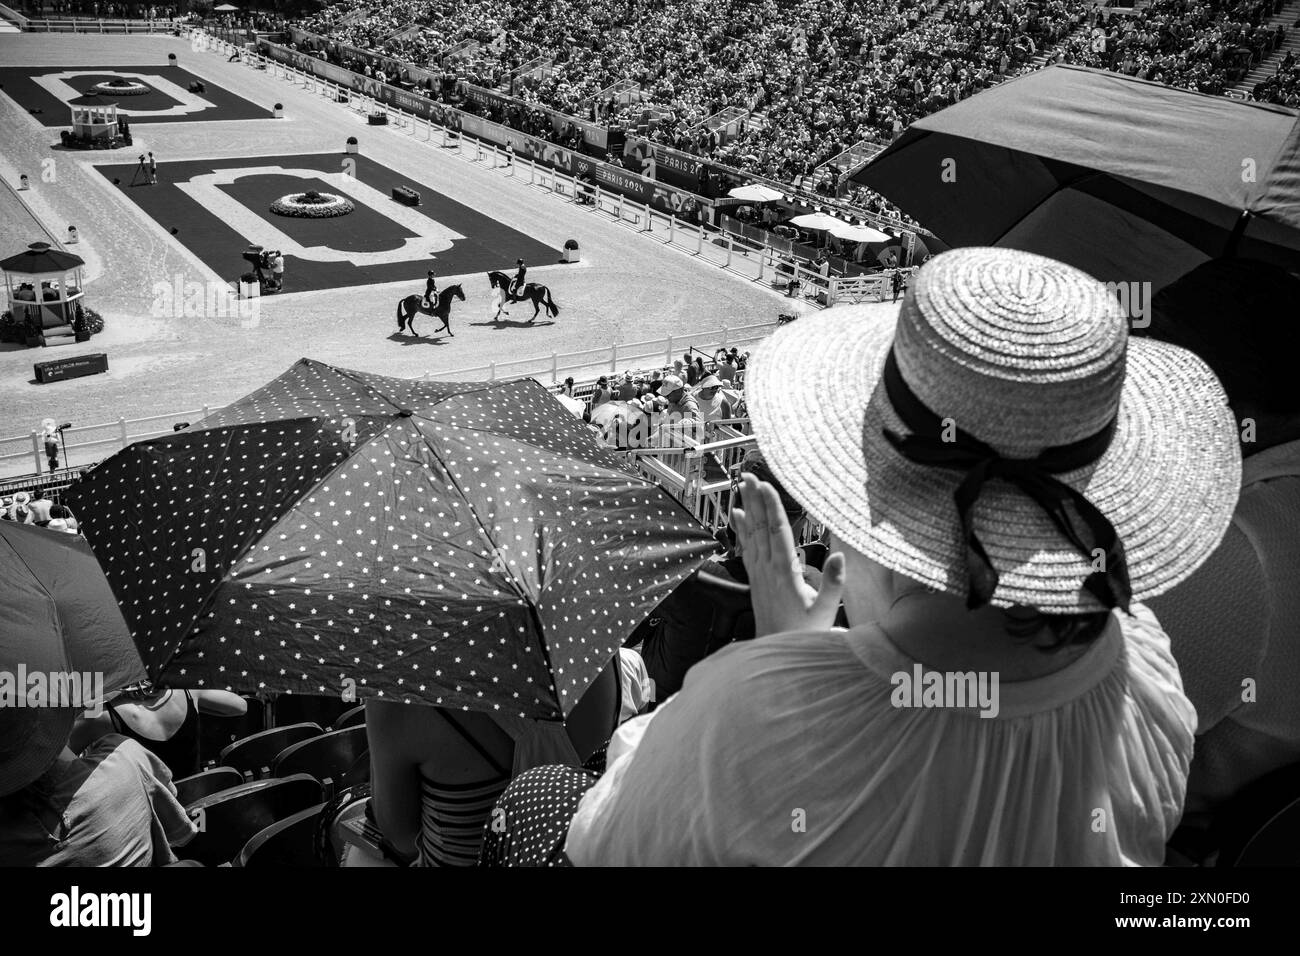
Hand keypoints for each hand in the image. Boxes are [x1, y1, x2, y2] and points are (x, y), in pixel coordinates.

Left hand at [732, 473, 844, 636]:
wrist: (777, 651)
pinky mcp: (755, 578)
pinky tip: (736, 516)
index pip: (777, 531)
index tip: (765, 486)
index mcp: (784, 572)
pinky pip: (746, 547)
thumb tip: (841, 556)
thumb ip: (833, 583)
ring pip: (751, 534)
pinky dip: (741, 530)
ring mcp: (759, 573)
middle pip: (760, 526)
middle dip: (754, 499)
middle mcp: (767, 568)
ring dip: (746, 508)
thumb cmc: (803, 633)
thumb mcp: (825, 610)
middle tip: (748, 475)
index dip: (772, 507)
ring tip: (741, 487)